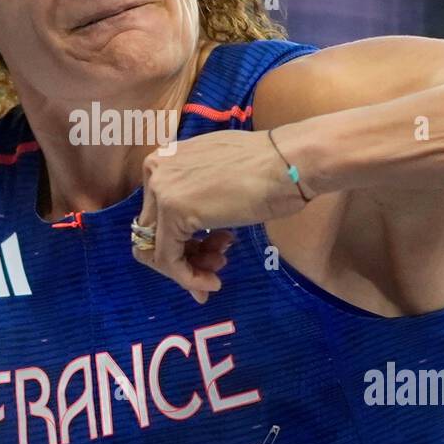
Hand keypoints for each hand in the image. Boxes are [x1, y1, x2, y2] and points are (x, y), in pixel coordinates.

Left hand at [131, 129, 309, 302]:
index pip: (157, 215)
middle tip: (216, 268)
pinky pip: (169, 259)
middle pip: (153, 233)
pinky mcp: (172, 211)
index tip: (209, 259)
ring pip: (157, 249)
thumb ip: (198, 202)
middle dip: (186, 257)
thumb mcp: (219, 181)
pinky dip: (188, 278)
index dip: (181, 244)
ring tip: (222, 266)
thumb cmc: (268, 169)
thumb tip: (191, 233)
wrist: (290, 163)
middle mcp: (156, 172)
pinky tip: (213, 283)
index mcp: (165, 160)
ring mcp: (161, 190)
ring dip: (190, 268)